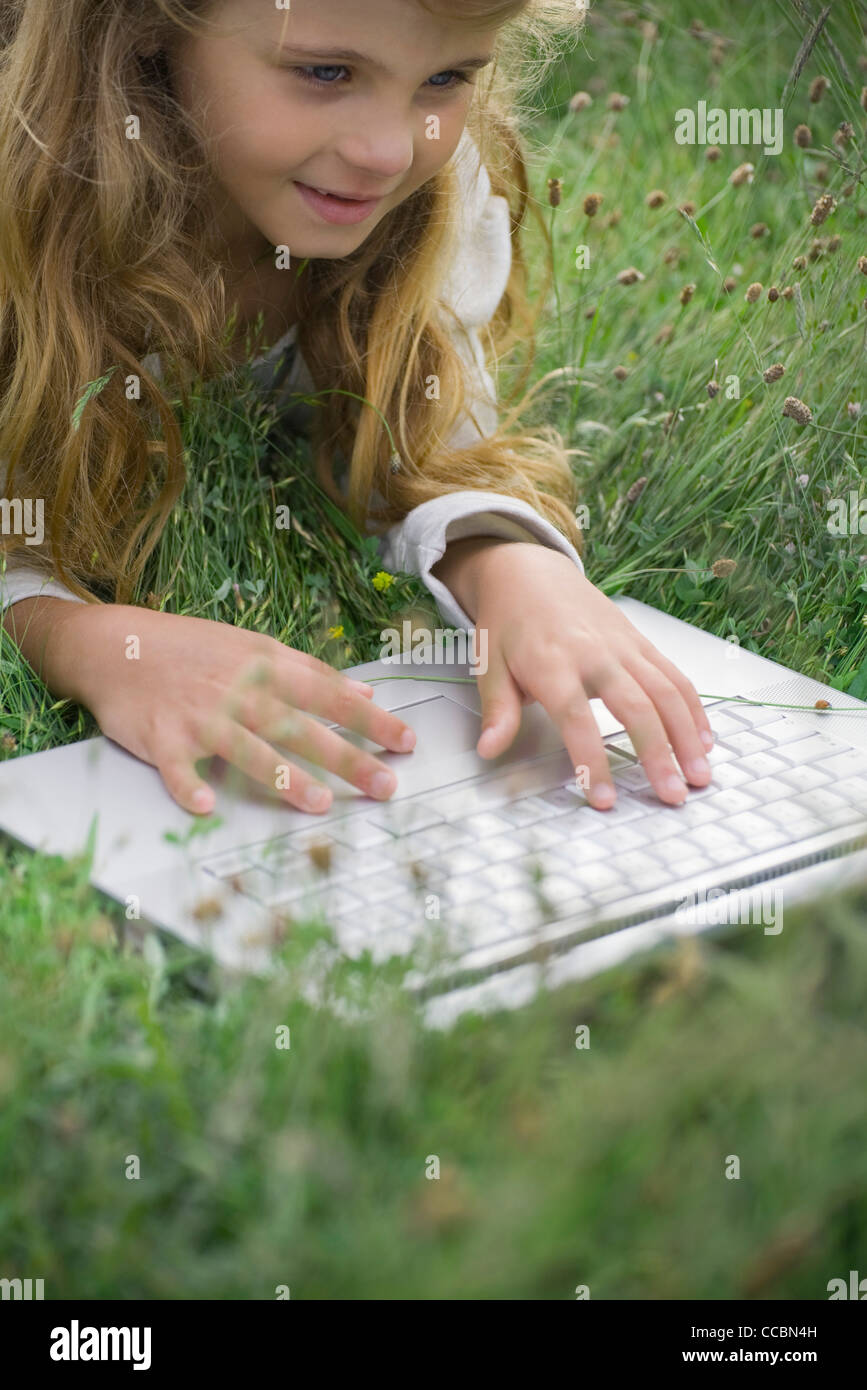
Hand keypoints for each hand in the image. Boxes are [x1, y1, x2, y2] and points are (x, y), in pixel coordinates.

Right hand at [52, 603, 416, 815]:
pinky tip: (205, 805)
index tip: (405, 742)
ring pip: (248, 747)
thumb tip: (364, 690)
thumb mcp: (255, 648)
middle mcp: (239, 691)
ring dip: (283, 775)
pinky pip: (177, 766)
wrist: (118, 644)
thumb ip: (310, 671)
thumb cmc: (191, 649)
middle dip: (346, 756)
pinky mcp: (162, 737)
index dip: (370, 719)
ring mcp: (200, 715)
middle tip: (385, 784)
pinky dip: (188, 784)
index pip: (329, 695)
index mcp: (266, 667)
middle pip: (300, 726)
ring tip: (317, 803)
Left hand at [436, 541, 714, 809]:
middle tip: (672, 796)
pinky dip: (694, 709)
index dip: (591, 759)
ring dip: (687, 736)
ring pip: (666, 692)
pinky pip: (675, 676)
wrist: (529, 571)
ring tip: (699, 776)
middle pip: (636, 706)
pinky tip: (704, 740)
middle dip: (657, 755)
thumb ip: (498, 711)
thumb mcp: (490, 666)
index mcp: (552, 663)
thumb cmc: (509, 624)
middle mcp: (595, 653)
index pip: (576, 718)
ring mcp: (624, 647)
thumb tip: (490, 750)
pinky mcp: (641, 643)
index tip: (603, 798)